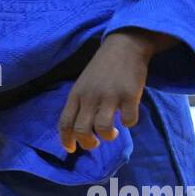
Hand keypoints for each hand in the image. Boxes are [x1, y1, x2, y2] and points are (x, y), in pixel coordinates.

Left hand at [58, 29, 177, 152]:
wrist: (124, 46)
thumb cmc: (102, 68)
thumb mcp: (84, 84)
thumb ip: (80, 104)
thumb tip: (79, 130)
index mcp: (76, 94)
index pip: (65, 122)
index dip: (66, 140)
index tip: (72, 149)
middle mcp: (90, 96)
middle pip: (82, 130)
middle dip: (88, 143)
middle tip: (96, 143)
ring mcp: (110, 96)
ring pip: (103, 128)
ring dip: (108, 136)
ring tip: (112, 132)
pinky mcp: (129, 95)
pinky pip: (129, 120)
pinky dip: (129, 123)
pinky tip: (128, 116)